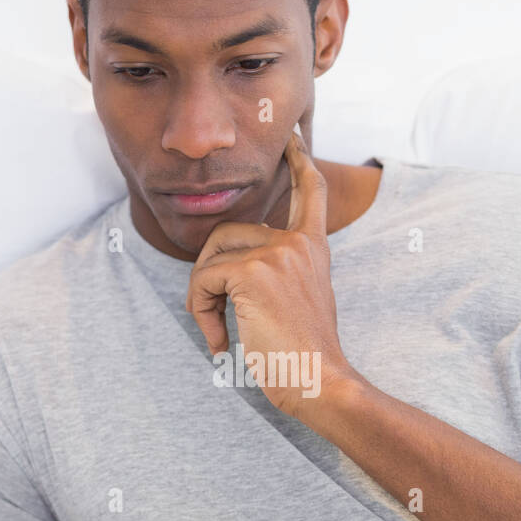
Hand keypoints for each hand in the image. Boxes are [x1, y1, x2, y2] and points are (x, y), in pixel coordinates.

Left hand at [185, 129, 348, 416]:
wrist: (320, 382)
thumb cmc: (305, 356)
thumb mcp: (299, 302)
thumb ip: (278, 274)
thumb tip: (230, 266)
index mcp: (313, 250)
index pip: (310, 193)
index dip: (299, 162)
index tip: (293, 139)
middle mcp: (297, 243)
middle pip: (226, 234)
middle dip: (208, 275)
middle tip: (215, 316)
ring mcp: (276, 254)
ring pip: (209, 259)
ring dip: (201, 298)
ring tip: (219, 332)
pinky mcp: (253, 272)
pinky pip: (202, 280)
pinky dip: (200, 312)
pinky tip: (219, 340)